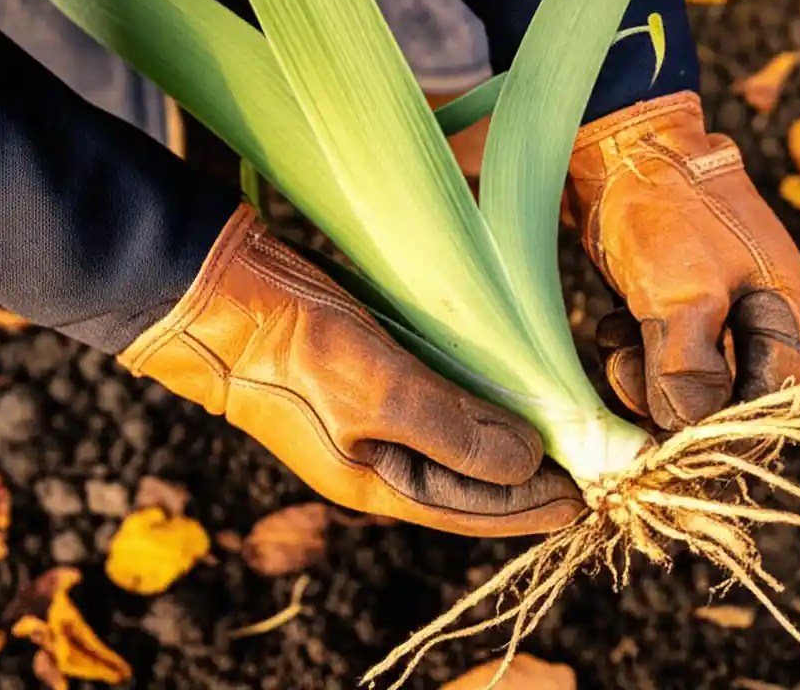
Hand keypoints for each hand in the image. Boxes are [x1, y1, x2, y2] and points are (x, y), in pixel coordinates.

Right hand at [118, 205, 583, 536]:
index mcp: (376, 481)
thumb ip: (451, 429)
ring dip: (508, 440)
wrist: (210, 289)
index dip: (532, 507)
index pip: (474, 510)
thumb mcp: (374, 389)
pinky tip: (507, 385)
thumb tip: (528, 463)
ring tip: (560, 431)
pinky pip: (441, 401)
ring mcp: (373, 418)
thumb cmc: (286, 343)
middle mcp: (379, 459)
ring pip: (458, 443)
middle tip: (589, 466)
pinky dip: (480, 401)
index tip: (588, 501)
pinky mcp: (373, 375)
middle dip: (528, 479)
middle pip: (470, 482)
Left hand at [568, 91, 799, 430]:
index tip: (675, 449)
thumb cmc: (669, 212)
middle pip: (723, 399)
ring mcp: (709, 312)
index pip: (771, 404)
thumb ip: (691, 371)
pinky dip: (630, 350)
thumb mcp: (686, 296)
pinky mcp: (668, 305)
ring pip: (681, 382)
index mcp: (782, 316)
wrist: (623, 144)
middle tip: (635, 382)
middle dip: (675, 403)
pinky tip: (612, 324)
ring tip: (622, 342)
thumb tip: (686, 429)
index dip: (728, 433)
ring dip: (644, 377)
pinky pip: (654, 355)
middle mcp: (752, 320)